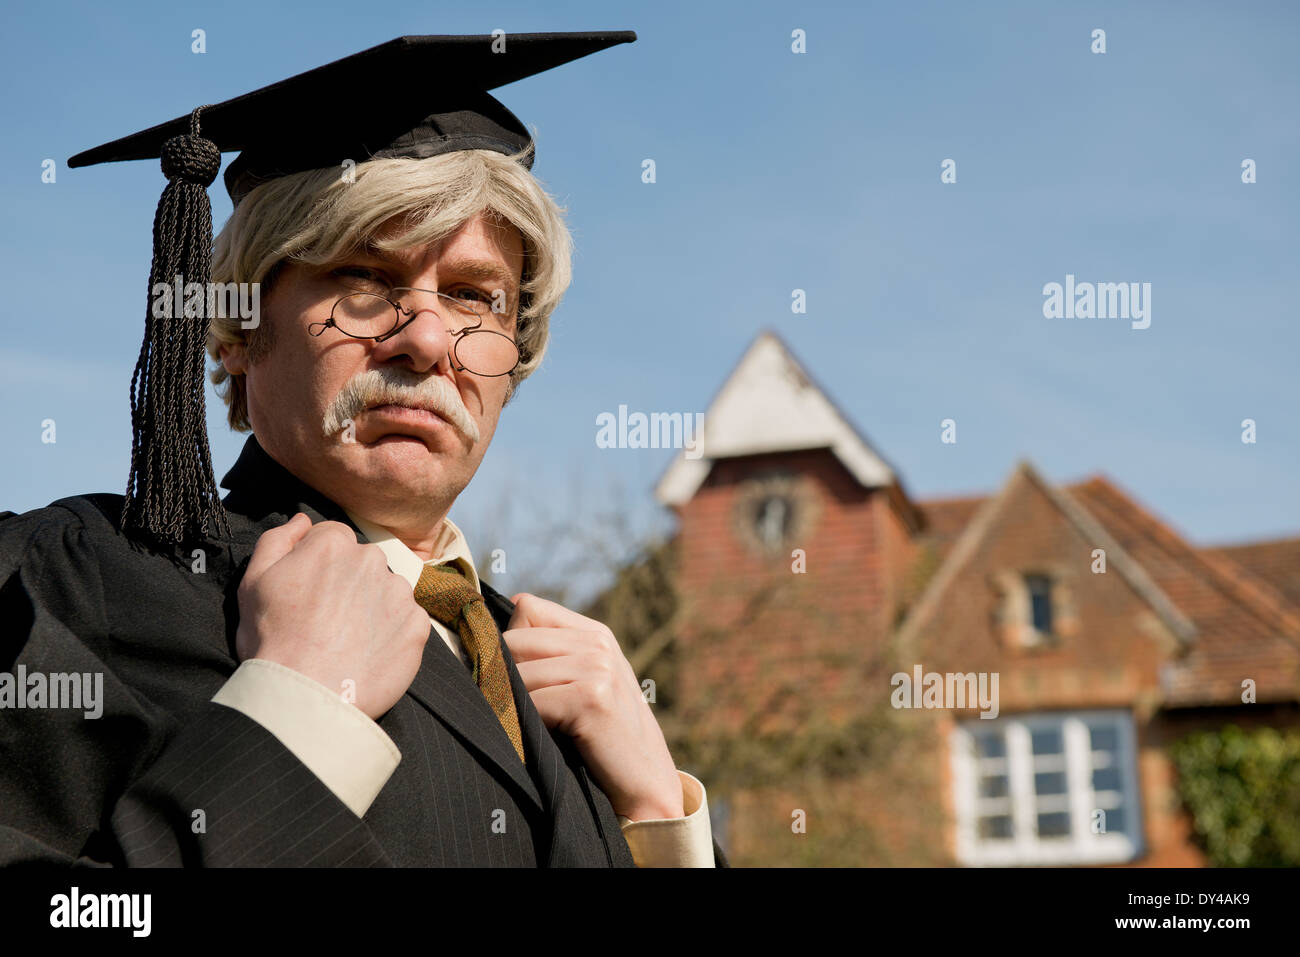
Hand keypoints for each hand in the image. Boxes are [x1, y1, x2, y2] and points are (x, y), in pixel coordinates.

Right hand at [234, 513, 430, 719]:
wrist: (306, 697)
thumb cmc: (272, 641)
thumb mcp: (252, 582)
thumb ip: (278, 540)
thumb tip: (303, 521)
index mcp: (333, 544)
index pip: (332, 539)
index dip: (318, 566)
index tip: (309, 594)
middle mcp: (373, 560)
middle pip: (362, 564)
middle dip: (347, 584)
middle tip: (325, 621)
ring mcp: (399, 593)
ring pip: (386, 591)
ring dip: (371, 608)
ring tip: (346, 642)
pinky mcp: (418, 625)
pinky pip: (406, 621)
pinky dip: (391, 634)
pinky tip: (367, 654)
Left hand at [503, 593, 683, 821]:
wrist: (646, 784)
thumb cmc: (605, 740)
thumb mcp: (585, 685)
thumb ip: (552, 656)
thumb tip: (493, 628)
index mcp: (595, 634)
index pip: (526, 607)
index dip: (508, 640)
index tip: (510, 675)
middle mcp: (598, 643)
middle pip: (514, 638)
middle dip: (504, 675)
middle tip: (517, 710)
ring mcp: (598, 667)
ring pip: (518, 672)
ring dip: (515, 705)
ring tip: (533, 729)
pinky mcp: (592, 696)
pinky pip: (532, 702)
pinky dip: (528, 725)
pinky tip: (546, 740)